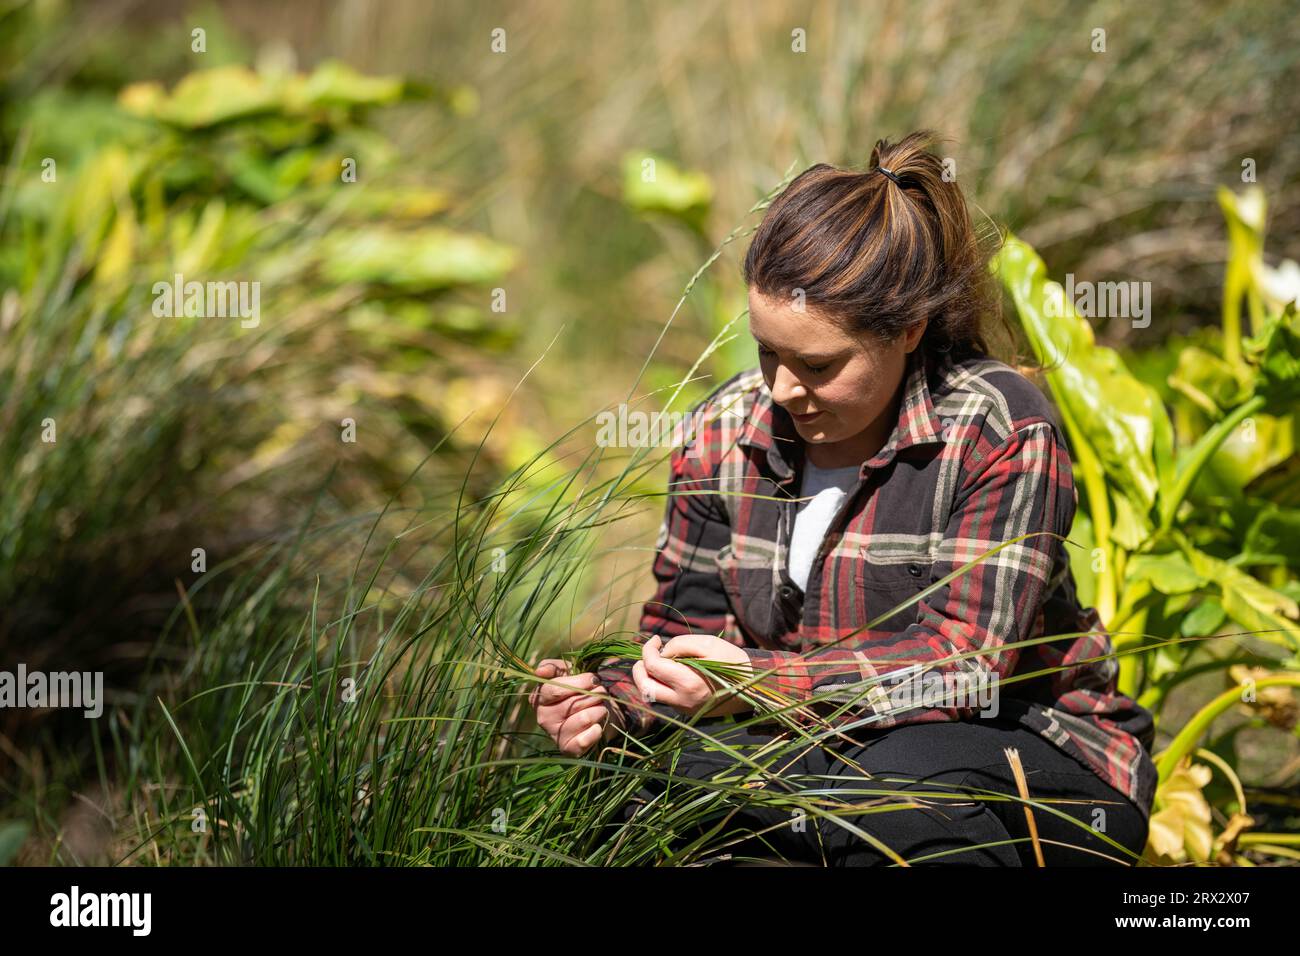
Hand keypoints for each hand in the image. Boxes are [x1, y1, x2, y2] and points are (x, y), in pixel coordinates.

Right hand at [530, 658, 619, 755]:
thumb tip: (539, 672)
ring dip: (599, 710)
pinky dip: (597, 730)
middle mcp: (542, 718)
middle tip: (601, 692)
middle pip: (572, 704)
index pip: (554, 689)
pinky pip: (585, 739)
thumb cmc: (579, 689)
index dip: (578, 683)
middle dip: (594, 695)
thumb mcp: (567, 672)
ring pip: (584, 718)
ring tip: (600, 707)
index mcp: (539, 698)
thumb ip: (553, 667)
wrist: (596, 711)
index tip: (594, 679)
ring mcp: (554, 735)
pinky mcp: (568, 749)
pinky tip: (597, 725)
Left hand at [632, 635, 753, 716]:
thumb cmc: (732, 661)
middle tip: (648, 653)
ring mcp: (684, 708)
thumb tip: (662, 652)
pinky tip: (669, 672)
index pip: (652, 665)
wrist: (752, 686)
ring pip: (652, 696)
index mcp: (688, 682)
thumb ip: (681, 644)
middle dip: (639, 668)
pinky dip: (659, 684)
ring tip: (656, 662)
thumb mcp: (708, 644)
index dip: (648, 649)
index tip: (656, 639)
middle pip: (645, 687)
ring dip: (647, 677)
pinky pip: (664, 698)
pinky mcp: (687, 711)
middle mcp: (682, 700)